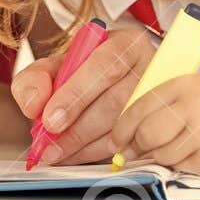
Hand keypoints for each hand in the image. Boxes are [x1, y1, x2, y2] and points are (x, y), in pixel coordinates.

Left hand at [11, 27, 155, 164]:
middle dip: (78, 130)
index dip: (76, 94)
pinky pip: (138, 147)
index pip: (105, 65)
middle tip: (51, 147)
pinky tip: (83, 155)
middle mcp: (151, 66)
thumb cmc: (85, 74)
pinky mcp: (166, 126)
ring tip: (61, 154)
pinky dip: (106, 156)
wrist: (112, 83)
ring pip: (127, 128)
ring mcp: (164, 98)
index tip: (50, 120)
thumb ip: (34, 80)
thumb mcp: (55, 67)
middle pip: (116, 101)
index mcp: (126, 43)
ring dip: (88, 147)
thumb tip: (33, 105)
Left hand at [110, 74, 199, 175]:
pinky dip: (181, 167)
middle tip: (139, 150)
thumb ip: (161, 108)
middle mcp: (194, 104)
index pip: (138, 106)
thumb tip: (123, 137)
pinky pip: (179, 169)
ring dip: (161, 158)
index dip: (121, 128)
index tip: (116, 140)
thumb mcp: (195, 95)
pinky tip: (197, 155)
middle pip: (145, 133)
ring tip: (181, 148)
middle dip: (138, 146)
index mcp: (185, 83)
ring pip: (160, 155)